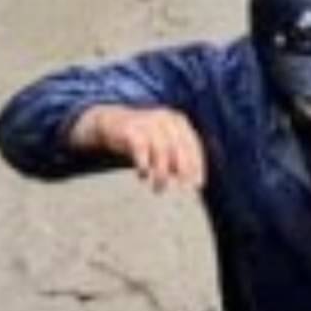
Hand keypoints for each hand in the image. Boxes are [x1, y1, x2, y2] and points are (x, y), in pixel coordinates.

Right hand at [79, 105, 206, 193]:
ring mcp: (148, 122)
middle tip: (184, 190)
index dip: (197, 166)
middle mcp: (166, 119)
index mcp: (178, 121)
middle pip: (179, 148)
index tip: (198, 184)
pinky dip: (144, 165)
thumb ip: (177, 159)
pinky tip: (143, 175)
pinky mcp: (131, 129)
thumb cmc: (143, 139)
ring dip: (161, 174)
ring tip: (159, 189)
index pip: (193, 145)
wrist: (111, 123)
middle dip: (184, 171)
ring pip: (161, 151)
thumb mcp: (163, 145)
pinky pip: (141, 149)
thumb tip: (191, 181)